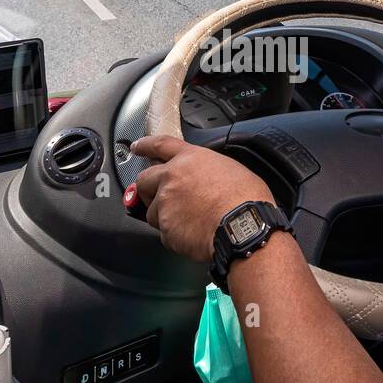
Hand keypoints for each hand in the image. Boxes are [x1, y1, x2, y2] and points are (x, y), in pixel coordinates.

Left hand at [131, 136, 274, 262]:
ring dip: (165, 217)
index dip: (145, 146)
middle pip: (144, 180)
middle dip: (147, 189)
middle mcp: (172, 178)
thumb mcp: (231, 169)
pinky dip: (176, 236)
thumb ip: (209, 170)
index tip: (136, 147)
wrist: (243, 228)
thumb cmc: (246, 200)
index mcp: (189, 159)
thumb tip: (207, 178)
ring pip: (153, 212)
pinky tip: (195, 235)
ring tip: (190, 222)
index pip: (159, 145)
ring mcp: (165, 204)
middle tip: (158, 197)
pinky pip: (165, 234)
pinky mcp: (166, 229)